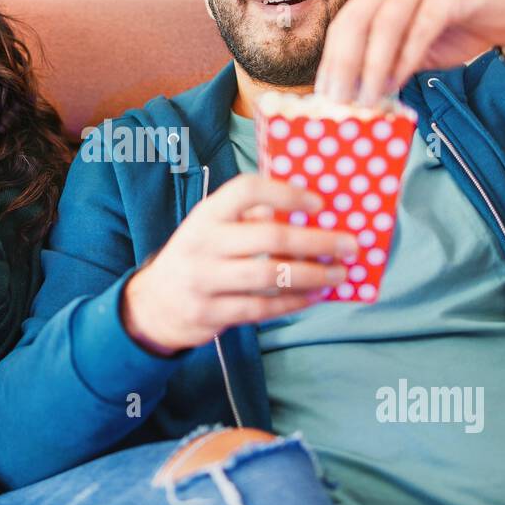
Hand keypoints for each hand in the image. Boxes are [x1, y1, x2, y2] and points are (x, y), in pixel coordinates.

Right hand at [119, 174, 360, 355]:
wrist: (154, 304)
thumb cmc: (197, 256)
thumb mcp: (211, 229)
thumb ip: (250, 218)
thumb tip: (310, 214)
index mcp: (206, 215)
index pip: (245, 191)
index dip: (284, 193)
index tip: (318, 203)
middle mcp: (203, 244)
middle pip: (269, 237)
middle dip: (317, 241)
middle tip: (350, 244)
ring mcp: (205, 281)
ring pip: (270, 277)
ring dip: (313, 275)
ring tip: (340, 273)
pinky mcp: (211, 313)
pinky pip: (262, 308)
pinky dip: (295, 302)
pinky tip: (317, 295)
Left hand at [313, 0, 504, 105]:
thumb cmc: (459, 28)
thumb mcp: (411, 48)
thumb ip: (384, 62)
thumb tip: (352, 93)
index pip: (344, 22)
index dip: (331, 60)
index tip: (324, 93)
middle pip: (357, 21)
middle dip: (344, 65)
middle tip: (340, 100)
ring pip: (385, 24)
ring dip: (373, 67)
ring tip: (368, 98)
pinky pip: (420, 27)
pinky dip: (406, 58)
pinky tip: (397, 80)